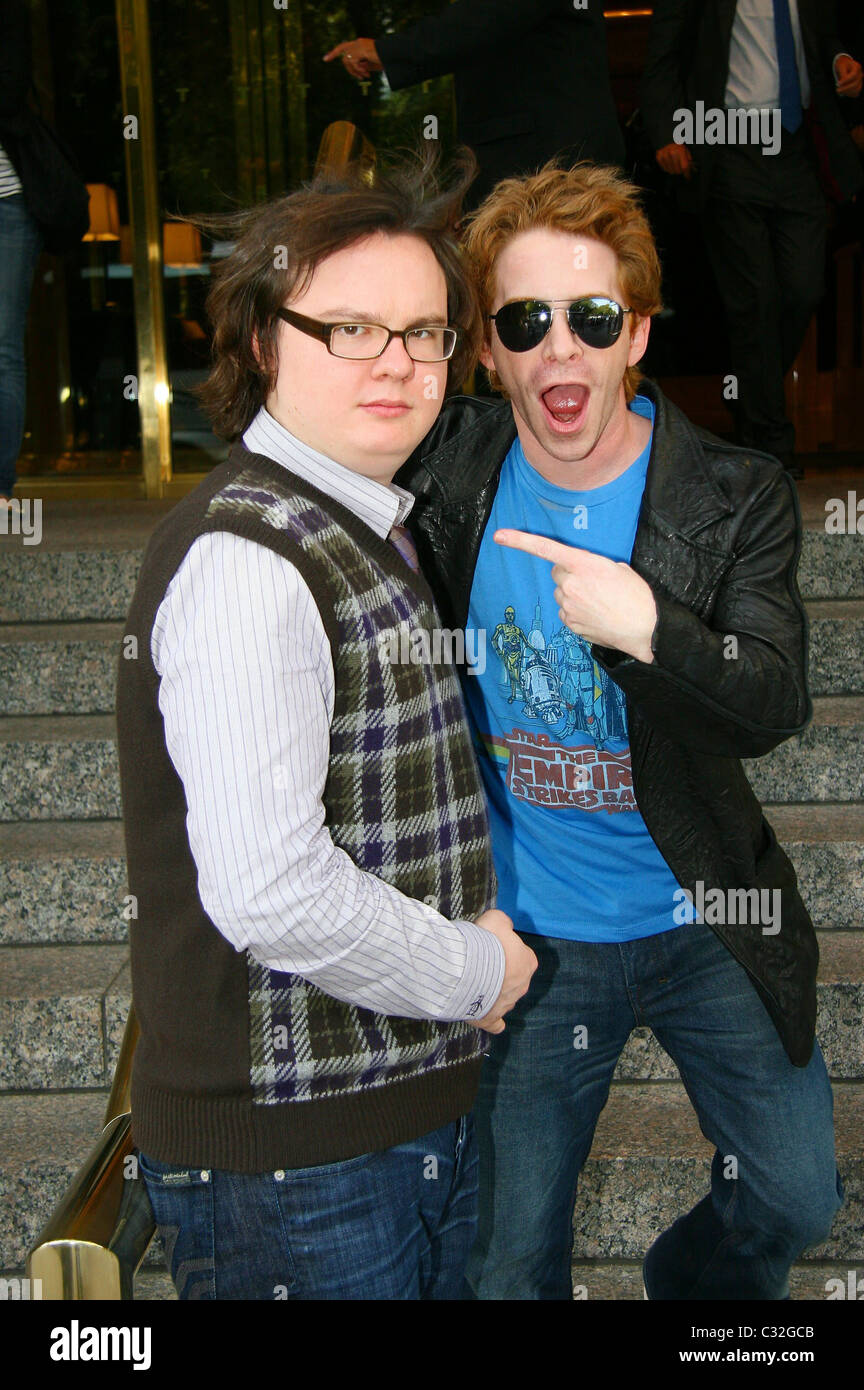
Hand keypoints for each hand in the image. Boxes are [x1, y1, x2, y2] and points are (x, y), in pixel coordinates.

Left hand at [323, 37, 382, 79]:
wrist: (393, 55)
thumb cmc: (385, 59)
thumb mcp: (371, 64)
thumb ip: (361, 65)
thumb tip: (354, 70)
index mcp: (360, 44)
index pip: (343, 47)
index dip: (333, 53)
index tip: (325, 59)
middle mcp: (358, 42)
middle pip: (344, 56)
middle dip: (350, 70)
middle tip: (361, 77)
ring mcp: (358, 45)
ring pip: (348, 61)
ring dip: (355, 71)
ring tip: (365, 76)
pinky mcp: (360, 49)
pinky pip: (353, 63)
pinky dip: (358, 70)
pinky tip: (367, 73)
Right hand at [470, 909, 536, 1033]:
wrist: (467, 969)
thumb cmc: (484, 942)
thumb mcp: (496, 919)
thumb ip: (503, 921)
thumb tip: (504, 924)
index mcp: (528, 962)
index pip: (521, 954)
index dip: (505, 949)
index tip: (491, 946)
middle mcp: (522, 985)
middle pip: (513, 977)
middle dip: (499, 971)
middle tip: (480, 962)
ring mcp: (507, 1003)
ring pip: (503, 997)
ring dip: (492, 991)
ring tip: (473, 982)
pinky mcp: (491, 1018)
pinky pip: (496, 1023)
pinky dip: (493, 1021)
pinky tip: (487, 1018)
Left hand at [494, 529, 657, 663]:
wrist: (644, 629)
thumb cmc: (637, 597)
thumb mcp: (618, 569)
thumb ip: (593, 566)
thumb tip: (583, 573)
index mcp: (583, 565)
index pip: (547, 548)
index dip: (521, 541)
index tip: (500, 536)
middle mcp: (570, 584)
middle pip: (557, 573)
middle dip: (570, 574)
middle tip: (593, 582)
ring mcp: (567, 606)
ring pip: (562, 593)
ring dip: (574, 594)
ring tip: (600, 601)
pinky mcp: (569, 623)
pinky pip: (566, 611)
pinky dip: (577, 611)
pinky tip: (596, 614)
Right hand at [655, 142, 693, 177]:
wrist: (667, 140)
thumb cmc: (678, 147)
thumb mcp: (686, 151)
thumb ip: (689, 161)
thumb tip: (692, 170)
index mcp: (681, 150)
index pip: (684, 167)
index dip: (687, 174)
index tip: (688, 177)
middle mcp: (672, 153)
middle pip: (678, 171)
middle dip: (680, 171)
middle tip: (680, 167)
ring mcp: (664, 155)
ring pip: (671, 171)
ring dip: (673, 170)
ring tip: (674, 164)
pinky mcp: (659, 157)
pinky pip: (664, 169)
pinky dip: (667, 168)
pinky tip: (669, 163)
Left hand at [835, 54, 862, 98]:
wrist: (845, 66)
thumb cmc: (842, 65)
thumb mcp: (841, 67)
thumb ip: (842, 74)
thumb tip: (842, 84)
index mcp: (857, 67)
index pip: (854, 75)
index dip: (846, 81)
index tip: (837, 84)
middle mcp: (860, 74)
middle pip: (855, 84)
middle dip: (845, 88)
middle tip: (837, 90)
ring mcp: (860, 81)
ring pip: (856, 90)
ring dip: (847, 92)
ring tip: (839, 91)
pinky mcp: (858, 86)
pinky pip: (855, 93)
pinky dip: (849, 94)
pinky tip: (843, 92)